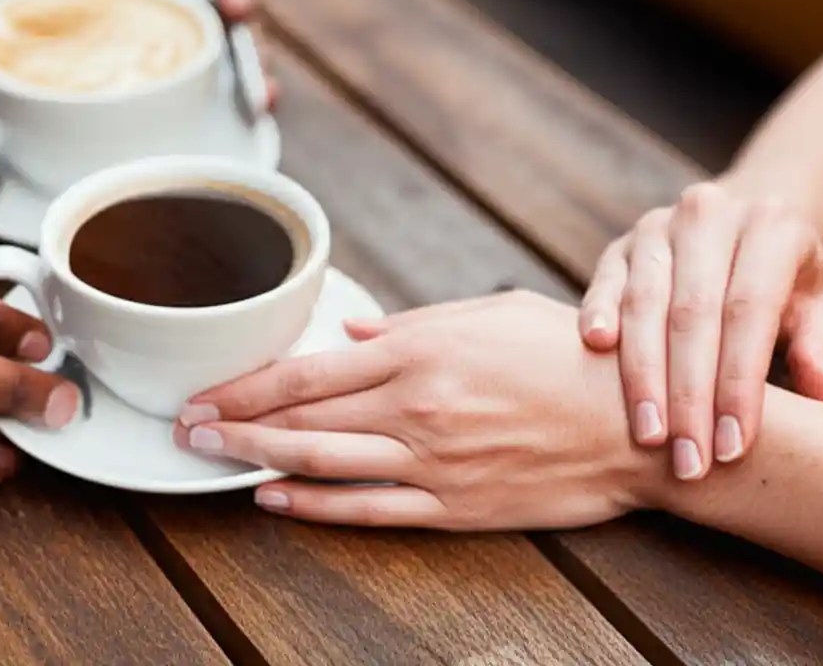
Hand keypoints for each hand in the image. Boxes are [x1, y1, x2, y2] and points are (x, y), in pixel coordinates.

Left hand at [4, 0, 277, 105]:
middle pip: (235, 13)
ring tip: (259, 104)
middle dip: (252, 45)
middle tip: (257, 78)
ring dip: (247, 77)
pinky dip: (215, 99)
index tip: (235, 8)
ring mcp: (179, 24)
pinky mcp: (166, 58)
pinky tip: (235, 119)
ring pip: (227, 48)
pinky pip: (199, 77)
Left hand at [173, 291, 661, 530]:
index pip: (306, 369)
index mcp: (419, 349)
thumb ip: (411, 322)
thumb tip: (350, 327)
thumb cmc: (568, 356)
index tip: (206, 390)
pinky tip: (273, 500)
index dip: (244, 384)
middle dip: (232, 421)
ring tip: (211, 458)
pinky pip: (365, 509)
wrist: (637, 424)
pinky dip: (311, 506)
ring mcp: (429, 460)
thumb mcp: (490, 313)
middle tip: (186, 426)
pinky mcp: (451, 505)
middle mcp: (413, 405)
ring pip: (319, 461)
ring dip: (255, 459)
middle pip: (298, 416)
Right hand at [579, 183, 822, 480]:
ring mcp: (658, 227)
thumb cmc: (783, 284)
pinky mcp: (618, 245)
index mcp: (771, 225)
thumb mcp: (816, 307)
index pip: (750, 310)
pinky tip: (596, 355)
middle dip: (689, 394)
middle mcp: (711, 215)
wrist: (742, 223)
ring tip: (648, 436)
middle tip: (689, 459)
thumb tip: (818, 389)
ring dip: (643, 375)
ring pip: (645, 302)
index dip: (739, 382)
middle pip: (693, 312)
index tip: (733, 446)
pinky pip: (604, 283)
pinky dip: (598, 316)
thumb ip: (819, 346)